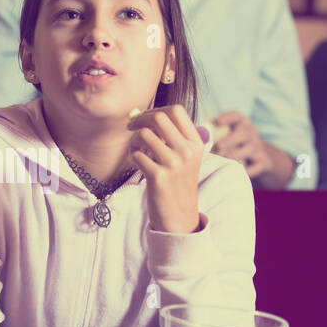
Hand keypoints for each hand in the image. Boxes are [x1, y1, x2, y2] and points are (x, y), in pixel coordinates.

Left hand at [127, 105, 203, 233]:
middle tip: (131, 127)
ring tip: (135, 149)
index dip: (155, 110)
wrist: (179, 217)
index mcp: (196, 143)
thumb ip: (167, 135)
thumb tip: (136, 114)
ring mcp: (174, 164)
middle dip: (140, 119)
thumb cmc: (176, 183)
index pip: (176, 110)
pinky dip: (132, 157)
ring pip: (145, 135)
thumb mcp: (183, 157)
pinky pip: (136, 155)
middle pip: (159, 118)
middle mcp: (187, 151)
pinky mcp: (159, 177)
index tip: (144, 118)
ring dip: (134, 140)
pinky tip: (136, 163)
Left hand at [210, 111, 279, 182]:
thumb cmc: (236, 146)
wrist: (261, 159)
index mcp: (242, 124)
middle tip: (219, 146)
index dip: (229, 117)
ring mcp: (259, 148)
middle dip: (232, 139)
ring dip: (238, 153)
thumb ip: (214, 134)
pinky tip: (238, 172)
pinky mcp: (264, 162)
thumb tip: (195, 135)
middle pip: (245, 133)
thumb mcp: (228, 136)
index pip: (237, 116)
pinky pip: (258, 165)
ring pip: (251, 148)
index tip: (219, 121)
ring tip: (226, 158)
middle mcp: (252, 134)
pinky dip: (249, 169)